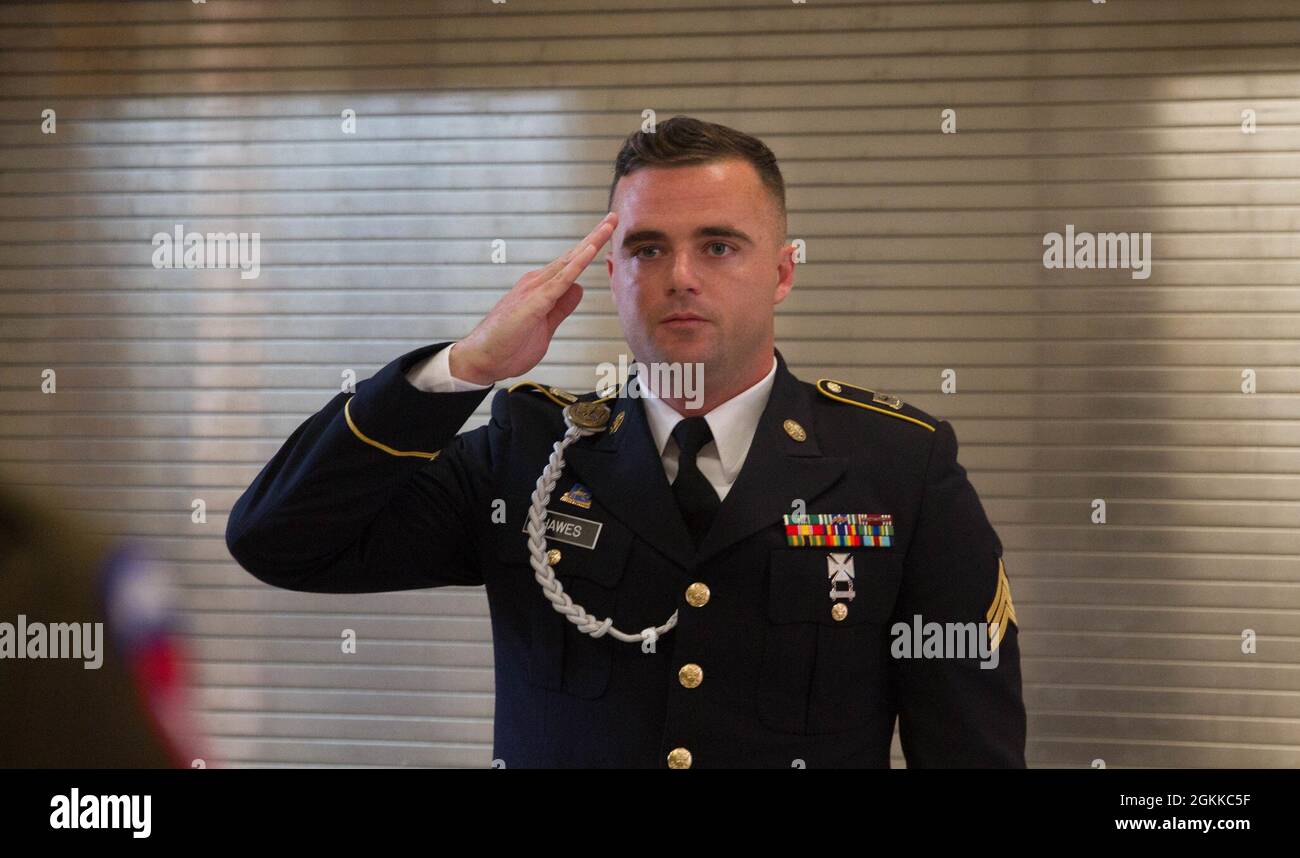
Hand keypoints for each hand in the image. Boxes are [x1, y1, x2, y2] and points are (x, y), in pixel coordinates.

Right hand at [449, 212, 617, 384]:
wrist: (481, 359)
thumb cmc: (508, 344)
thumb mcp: (546, 325)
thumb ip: (562, 307)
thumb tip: (578, 288)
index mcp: (541, 289)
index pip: (570, 265)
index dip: (590, 248)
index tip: (607, 232)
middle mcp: (537, 283)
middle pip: (572, 256)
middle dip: (594, 237)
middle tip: (613, 217)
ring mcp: (534, 290)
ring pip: (568, 263)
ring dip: (589, 244)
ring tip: (608, 225)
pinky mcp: (533, 303)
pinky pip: (560, 282)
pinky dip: (576, 266)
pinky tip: (589, 252)